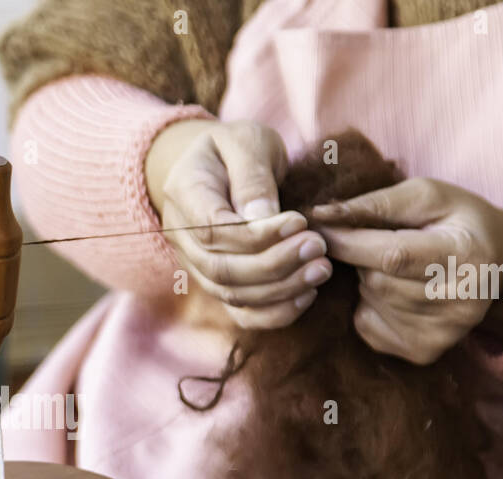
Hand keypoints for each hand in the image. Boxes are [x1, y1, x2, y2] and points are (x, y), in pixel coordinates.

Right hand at [145, 119, 332, 327]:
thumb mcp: (245, 141)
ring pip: (232, 295)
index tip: (300, 221)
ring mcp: (196, 265)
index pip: (214, 231)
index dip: (257, 236)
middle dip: (275, 265)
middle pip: (222, 269)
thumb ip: (252, 177)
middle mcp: (181, 237)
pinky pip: (240, 313)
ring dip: (281, 289)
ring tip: (321, 270)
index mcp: (183, 194)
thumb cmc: (234, 148)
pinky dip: (274, 313)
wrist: (215, 166)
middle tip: (318, 247)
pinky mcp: (218, 283)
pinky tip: (306, 296)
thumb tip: (263, 218)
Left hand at [312, 178, 502, 363]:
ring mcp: (442, 334)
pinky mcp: (424, 351)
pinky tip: (399, 292)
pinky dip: (370, 305)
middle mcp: (458, 303)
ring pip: (370, 300)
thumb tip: (321, 215)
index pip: (392, 255)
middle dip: (362, 258)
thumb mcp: (428, 197)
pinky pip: (367, 325)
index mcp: (464, 257)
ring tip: (398, 267)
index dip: (348, 241)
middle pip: (376, 280)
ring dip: (368, 279)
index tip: (319, 226)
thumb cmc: (460, 222)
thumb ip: (376, 204)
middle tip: (381, 243)